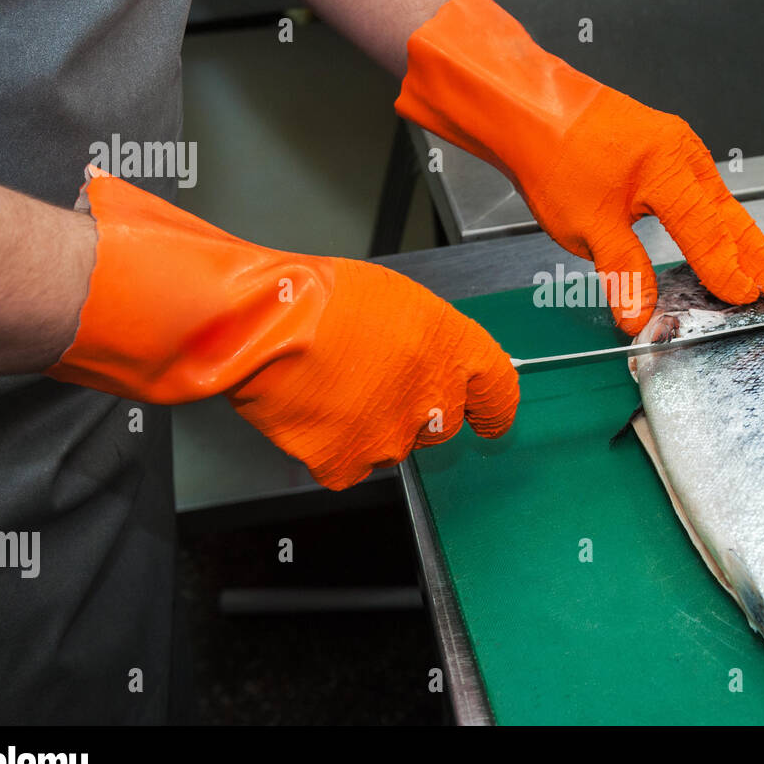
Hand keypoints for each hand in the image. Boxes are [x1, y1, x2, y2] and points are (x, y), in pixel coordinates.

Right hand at [48, 167, 516, 489]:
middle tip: (376, 381)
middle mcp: (434, 400)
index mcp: (456, 351)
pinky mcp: (347, 464)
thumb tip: (437, 360)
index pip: (500, 394)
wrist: (263, 324)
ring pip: (393, 445)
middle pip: (442, 423)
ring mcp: (392, 438)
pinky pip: (349, 465)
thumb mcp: (401, 300)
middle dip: (417, 408)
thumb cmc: (324, 298)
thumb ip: (432, 339)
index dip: (493, 408)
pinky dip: (332, 446)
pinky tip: (314, 411)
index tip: (488, 416)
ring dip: (372, 425)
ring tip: (335, 386)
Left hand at [395, 0, 763, 333]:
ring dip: (736, 237)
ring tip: (756, 268)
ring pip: (716, 200)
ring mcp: (673, 145)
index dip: (729, 272)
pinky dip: (712, 217)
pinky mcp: (659, 145)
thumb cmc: (553, 151)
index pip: (709, 235)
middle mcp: (681, 152)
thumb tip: (641, 316)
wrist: (525, 106)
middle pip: (729, 215)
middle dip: (756, 254)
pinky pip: (697, 188)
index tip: (747, 299)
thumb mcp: (587, 227)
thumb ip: (623, 273)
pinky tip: (713, 234)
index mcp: (669, 170)